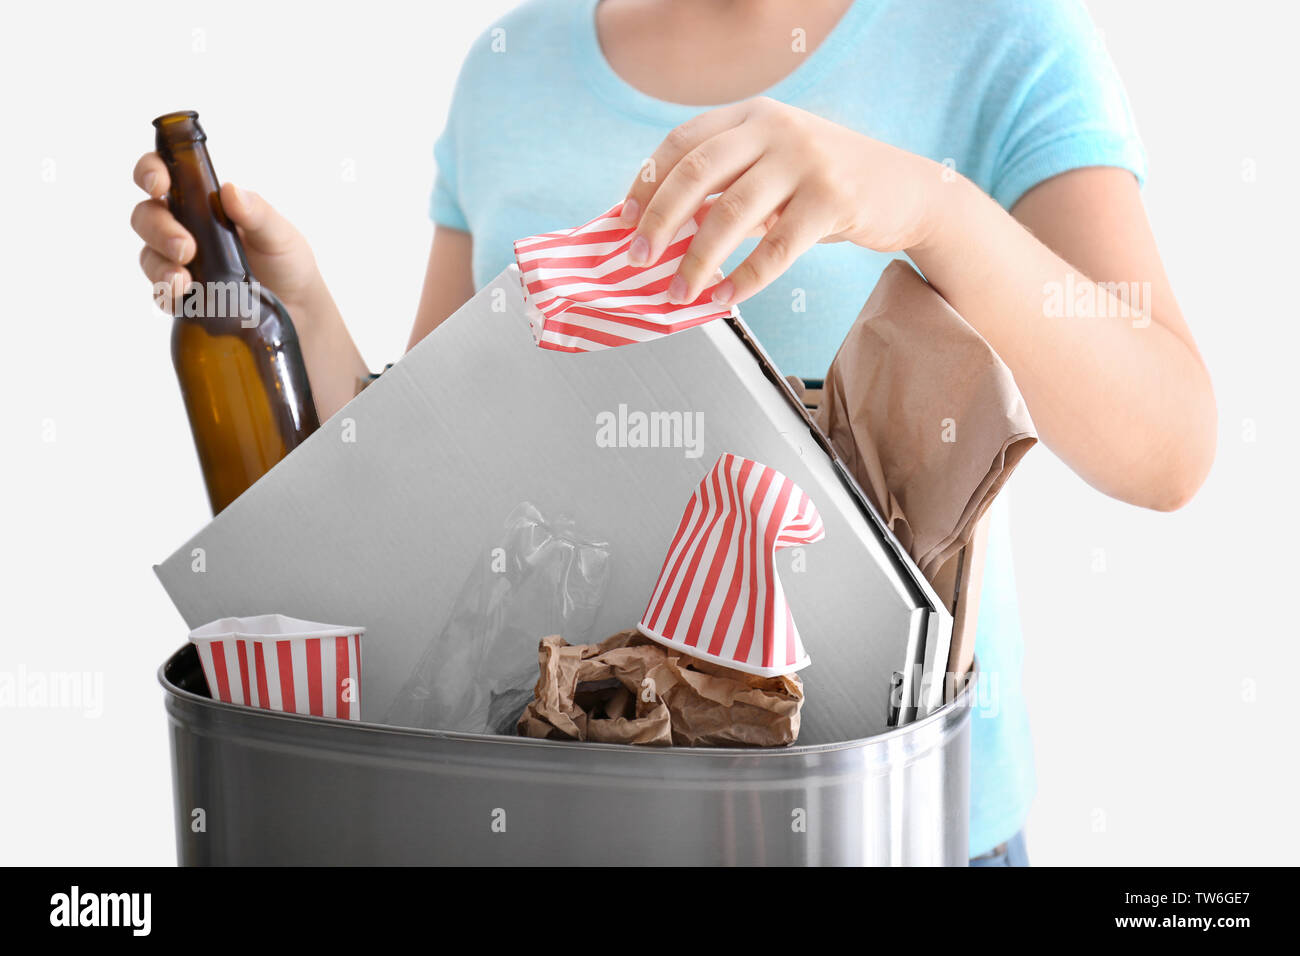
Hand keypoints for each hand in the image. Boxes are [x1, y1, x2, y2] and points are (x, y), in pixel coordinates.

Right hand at [131, 152, 321, 312]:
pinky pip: (161, 294)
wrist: (299, 309)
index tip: (159, 184)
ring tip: (183, 280)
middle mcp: (186, 229)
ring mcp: (181, 263)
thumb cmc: (287, 262)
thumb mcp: (280, 234)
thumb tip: (230, 191)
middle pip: (146, 217)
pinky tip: (182, 296)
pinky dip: (166, 294)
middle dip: (158, 229)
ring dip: (159, 266)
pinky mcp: (185, 297)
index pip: (164, 176)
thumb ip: (258, 213)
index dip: (151, 172)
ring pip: (149, 256)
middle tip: (186, 248)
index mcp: (204, 203)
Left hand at [621, 97, 943, 305]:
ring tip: (678, 292)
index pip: (682, 142)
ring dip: (697, 259)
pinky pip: (776, 248)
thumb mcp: (774, 169)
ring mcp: (806, 160)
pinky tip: (725, 298)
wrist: (906, 189)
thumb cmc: (827, 185)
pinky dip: (745, 279)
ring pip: (732, 213)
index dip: (647, 182)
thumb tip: (664, 231)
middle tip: (638, 258)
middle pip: (696, 171)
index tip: (623, 221)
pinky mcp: (833, 199)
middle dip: (659, 219)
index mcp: (752, 115)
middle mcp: (775, 128)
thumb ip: (728, 187)